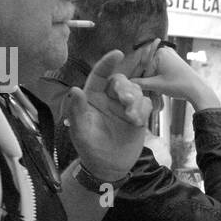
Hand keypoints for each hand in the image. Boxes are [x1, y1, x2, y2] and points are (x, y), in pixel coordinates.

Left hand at [66, 50, 151, 181]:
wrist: (109, 166)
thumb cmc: (90, 148)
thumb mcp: (80, 131)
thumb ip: (77, 110)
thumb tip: (75, 90)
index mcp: (92, 97)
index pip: (99, 75)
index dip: (107, 63)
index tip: (117, 53)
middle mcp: (109, 98)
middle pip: (121, 81)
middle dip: (125, 88)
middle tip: (126, 101)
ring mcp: (124, 106)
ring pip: (136, 91)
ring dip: (135, 101)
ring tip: (131, 118)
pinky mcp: (138, 115)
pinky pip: (145, 104)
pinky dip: (143, 110)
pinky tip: (137, 122)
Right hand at [131, 47, 220, 111]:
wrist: (198, 90)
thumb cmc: (178, 85)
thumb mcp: (157, 85)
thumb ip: (141, 83)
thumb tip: (128, 83)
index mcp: (160, 52)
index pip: (142, 64)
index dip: (135, 76)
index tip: (129, 85)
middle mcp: (165, 51)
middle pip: (147, 64)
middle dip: (143, 77)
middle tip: (137, 88)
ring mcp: (171, 55)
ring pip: (154, 67)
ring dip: (150, 78)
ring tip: (147, 89)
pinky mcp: (175, 62)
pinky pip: (160, 67)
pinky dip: (157, 76)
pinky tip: (155, 86)